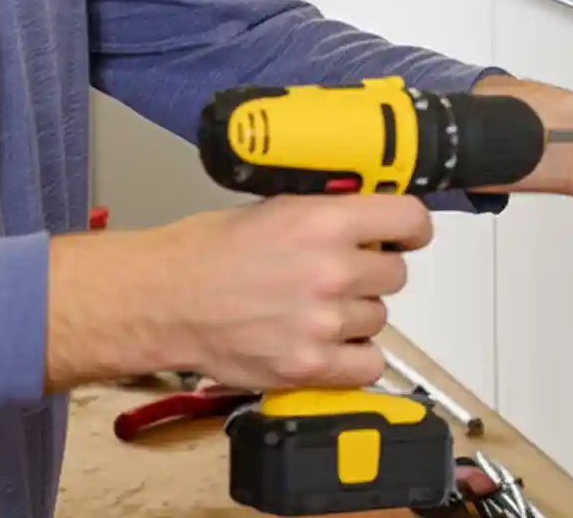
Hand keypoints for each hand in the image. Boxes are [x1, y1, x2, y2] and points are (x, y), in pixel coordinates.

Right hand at [46, 194, 431, 391]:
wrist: (161, 300)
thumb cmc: (206, 252)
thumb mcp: (275, 207)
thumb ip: (329, 214)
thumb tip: (370, 220)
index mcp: (323, 222)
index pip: (410, 220)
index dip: (411, 229)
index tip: (405, 235)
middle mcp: (330, 271)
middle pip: (395, 274)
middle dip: (370, 273)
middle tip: (335, 275)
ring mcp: (322, 323)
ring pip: (379, 317)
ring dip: (356, 315)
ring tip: (313, 309)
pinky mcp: (309, 366)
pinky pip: (368, 364)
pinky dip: (353, 357)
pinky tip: (327, 344)